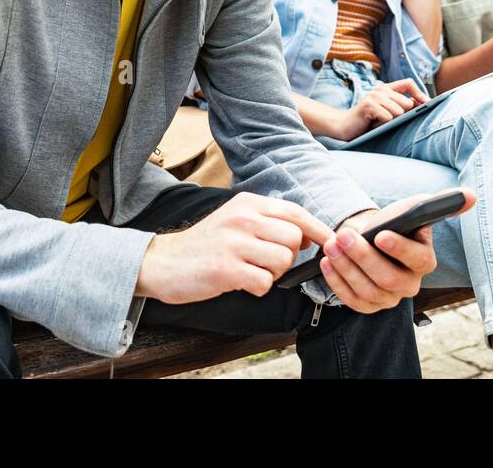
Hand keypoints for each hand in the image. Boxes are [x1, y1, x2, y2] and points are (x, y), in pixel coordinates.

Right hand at [135, 192, 330, 303]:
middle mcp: (242, 218)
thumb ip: (266, 221)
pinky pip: (264, 282)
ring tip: (253, 272)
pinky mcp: (226, 269)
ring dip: (274, 274)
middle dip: (289, 257)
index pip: (295, 212)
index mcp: (247, 203)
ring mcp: (234, 243)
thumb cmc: (205, 244)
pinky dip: (258, 288)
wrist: (163, 262)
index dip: (316, 228)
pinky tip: (241, 282)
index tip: (329, 240)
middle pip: (293, 239)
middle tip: (268, 263)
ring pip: (283, 260)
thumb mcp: (234, 219)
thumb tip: (305, 235)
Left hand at [321, 190, 475, 313]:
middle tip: (343, 235)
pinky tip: (327, 263)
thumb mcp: (414, 207)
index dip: (399, 249)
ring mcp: (389, 298)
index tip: (380, 234)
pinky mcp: (368, 305)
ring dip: (346, 268)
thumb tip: (472, 195)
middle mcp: (410, 284)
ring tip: (331, 245)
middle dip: (363, 257)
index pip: (417, 259)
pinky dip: (337, 282)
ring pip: (368, 291)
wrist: (371, 238)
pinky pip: (353, 302)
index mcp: (425, 260)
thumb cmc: (394, 222)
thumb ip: (442, 202)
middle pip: (389, 279)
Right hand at [334, 78, 428, 140]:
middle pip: (406, 101)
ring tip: (381, 122)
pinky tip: (375, 123)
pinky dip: (384, 123)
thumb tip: (419, 105)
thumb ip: (400, 106)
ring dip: (393, 120)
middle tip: (393, 121)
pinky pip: (388, 116)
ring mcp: (374, 96)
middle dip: (404, 114)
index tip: (427, 104)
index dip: (420, 93)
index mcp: (386, 89)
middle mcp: (381, 89)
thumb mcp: (386, 112)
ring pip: (399, 110)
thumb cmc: (367, 121)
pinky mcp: (368, 106)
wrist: (344, 126)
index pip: (409, 83)